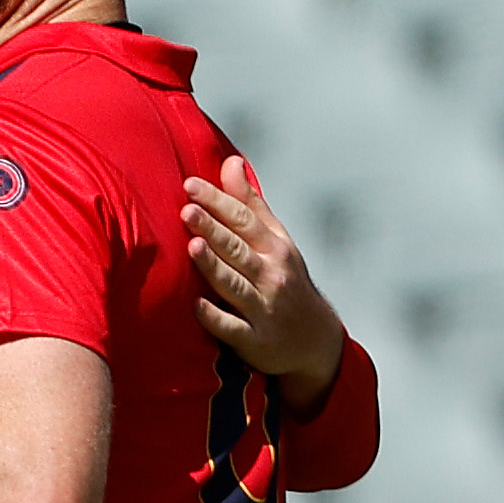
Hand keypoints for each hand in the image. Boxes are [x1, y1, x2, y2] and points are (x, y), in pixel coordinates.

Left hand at [182, 157, 344, 411]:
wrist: (315, 340)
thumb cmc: (286, 280)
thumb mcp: (276, 240)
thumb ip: (250, 203)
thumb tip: (230, 161)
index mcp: (275, 248)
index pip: (244, 220)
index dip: (217, 201)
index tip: (191, 186)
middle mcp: (272, 276)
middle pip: (238, 249)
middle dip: (213, 228)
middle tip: (187, 210)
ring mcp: (264, 309)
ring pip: (235, 285)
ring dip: (215, 266)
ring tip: (193, 246)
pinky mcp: (254, 341)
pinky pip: (232, 328)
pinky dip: (215, 317)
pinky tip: (196, 305)